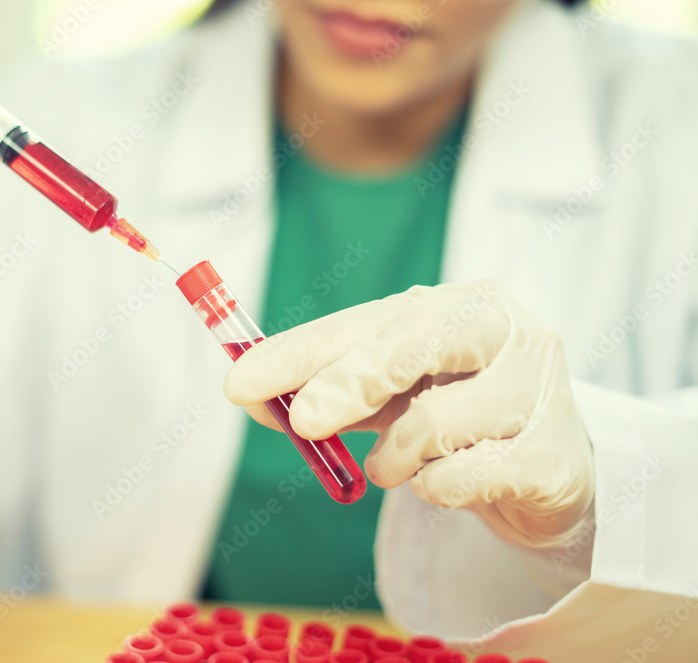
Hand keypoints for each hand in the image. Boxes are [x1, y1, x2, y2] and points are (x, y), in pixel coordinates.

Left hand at [224, 281, 594, 547]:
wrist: (550, 471)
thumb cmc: (458, 417)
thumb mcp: (391, 394)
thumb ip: (329, 390)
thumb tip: (254, 397)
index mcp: (457, 306)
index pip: (363, 322)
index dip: (297, 353)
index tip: (241, 384)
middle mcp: (505, 333)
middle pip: (412, 346)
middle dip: (346, 383)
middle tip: (306, 423)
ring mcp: (539, 392)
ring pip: (434, 423)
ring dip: (394, 459)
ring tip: (395, 467)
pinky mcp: (553, 458)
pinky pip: (466, 478)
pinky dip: (435, 489)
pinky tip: (444, 483)